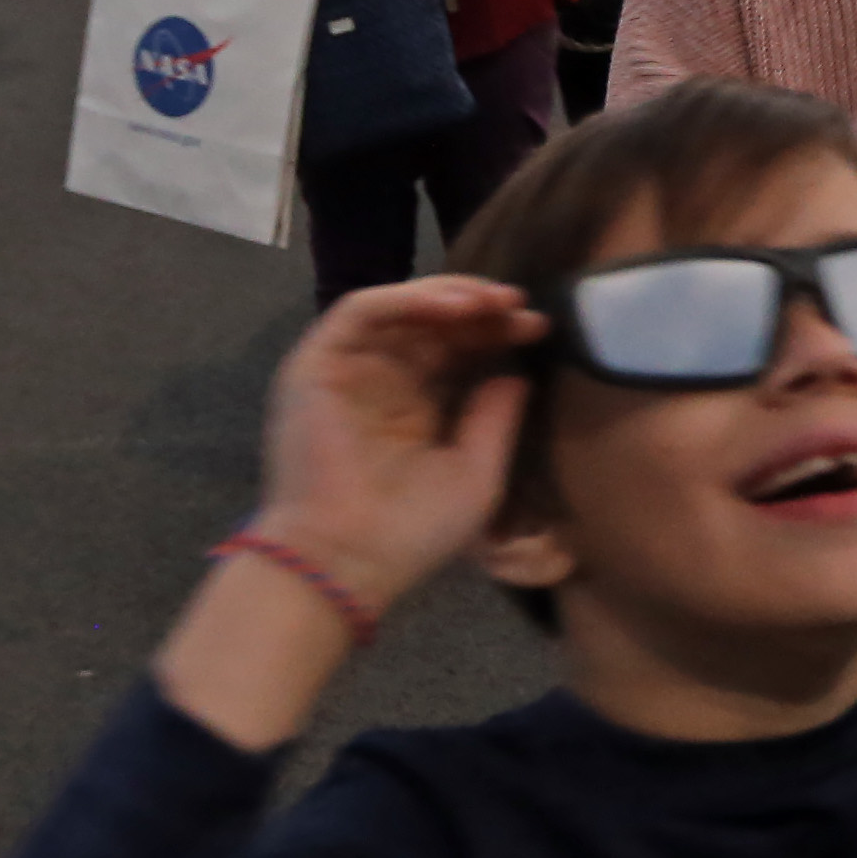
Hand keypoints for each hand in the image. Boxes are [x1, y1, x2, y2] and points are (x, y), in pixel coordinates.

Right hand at [247, 275, 549, 609]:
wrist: (345, 561)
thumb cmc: (412, 531)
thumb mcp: (476, 473)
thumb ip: (497, 418)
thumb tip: (518, 372)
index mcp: (417, 409)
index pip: (458, 352)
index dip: (497, 334)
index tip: (539, 328)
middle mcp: (382, 383)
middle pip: (434, 325)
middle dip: (481, 310)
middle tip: (522, 307)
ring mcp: (348, 370)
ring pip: (400, 309)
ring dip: (449, 295)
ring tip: (495, 301)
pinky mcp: (317, 363)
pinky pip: (361, 311)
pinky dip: (407, 299)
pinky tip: (456, 307)